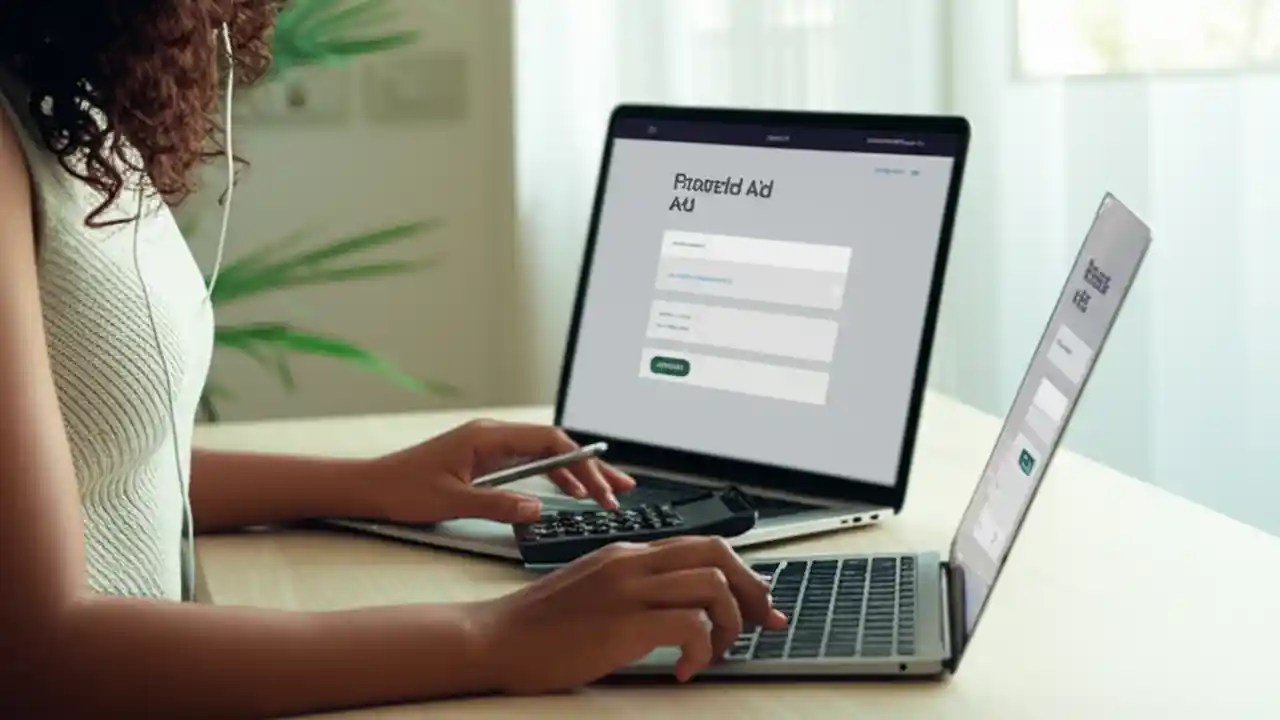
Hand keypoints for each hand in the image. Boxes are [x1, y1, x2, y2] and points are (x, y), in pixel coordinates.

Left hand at [367, 419, 634, 524]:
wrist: (373, 486)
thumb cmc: (404, 489)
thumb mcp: (452, 502)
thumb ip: (497, 504)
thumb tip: (538, 508)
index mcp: (488, 437)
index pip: (549, 442)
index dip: (581, 464)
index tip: (602, 486)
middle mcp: (493, 436)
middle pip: (554, 447)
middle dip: (590, 467)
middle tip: (620, 488)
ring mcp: (490, 447)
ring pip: (546, 456)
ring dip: (576, 474)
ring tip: (604, 493)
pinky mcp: (486, 460)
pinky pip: (530, 465)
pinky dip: (553, 478)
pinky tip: (569, 493)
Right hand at [469, 536, 788, 691]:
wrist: (495, 638)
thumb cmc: (540, 625)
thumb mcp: (594, 590)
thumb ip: (634, 587)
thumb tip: (683, 606)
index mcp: (627, 552)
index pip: (703, 545)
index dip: (742, 573)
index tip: (760, 603)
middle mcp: (632, 562)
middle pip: (719, 554)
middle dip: (752, 589)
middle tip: (762, 623)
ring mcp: (627, 589)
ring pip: (712, 586)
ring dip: (728, 625)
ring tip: (711, 653)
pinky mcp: (622, 623)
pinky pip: (690, 625)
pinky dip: (700, 650)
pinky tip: (682, 670)